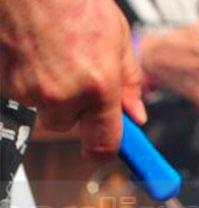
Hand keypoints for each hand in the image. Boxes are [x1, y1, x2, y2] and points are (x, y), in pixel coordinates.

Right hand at [0, 0, 146, 159]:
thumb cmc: (74, 2)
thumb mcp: (118, 39)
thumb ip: (129, 83)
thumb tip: (136, 116)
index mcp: (98, 86)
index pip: (103, 145)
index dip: (105, 151)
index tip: (107, 152)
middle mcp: (62, 94)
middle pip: (69, 125)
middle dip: (76, 107)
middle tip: (77, 73)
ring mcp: (28, 90)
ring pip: (44, 108)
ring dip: (50, 91)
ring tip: (55, 54)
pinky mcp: (2, 82)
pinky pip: (19, 93)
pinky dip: (26, 78)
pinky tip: (34, 52)